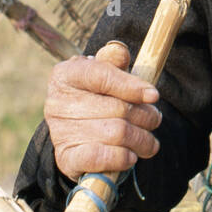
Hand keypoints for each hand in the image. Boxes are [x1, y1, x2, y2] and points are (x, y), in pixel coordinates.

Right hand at [44, 40, 161, 181]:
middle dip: (144, 116)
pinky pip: (100, 158)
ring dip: (141, 139)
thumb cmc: (97, 95)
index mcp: (66, 74)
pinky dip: (121, 158)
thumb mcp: (104, 73)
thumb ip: (113, 61)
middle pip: (117, 108)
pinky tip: (131, 156)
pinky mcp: (65, 158)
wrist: (75, 131)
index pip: (102, 76)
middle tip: (155, 119)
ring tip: (149, 141)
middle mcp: (57, 102)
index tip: (153, 95)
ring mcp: (60, 132)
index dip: (131, 86)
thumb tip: (120, 53)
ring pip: (116, 133)